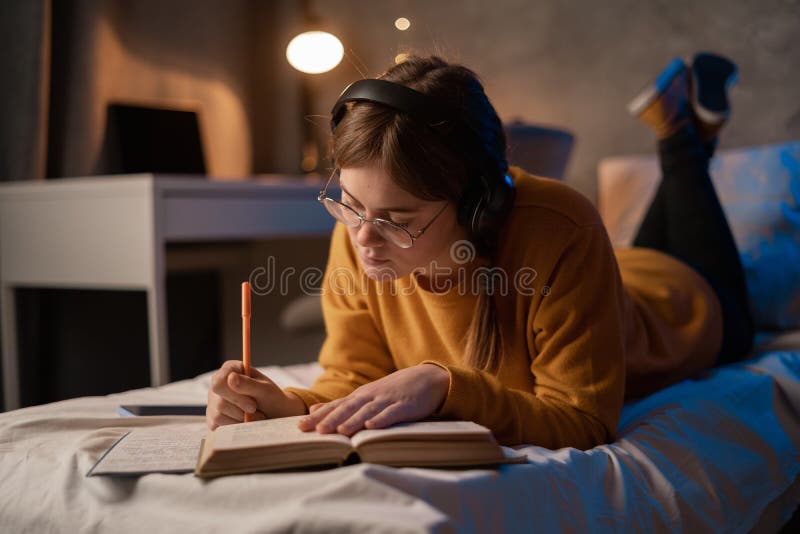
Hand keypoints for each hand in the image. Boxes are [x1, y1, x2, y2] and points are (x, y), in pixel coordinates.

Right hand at [206, 360, 306, 429]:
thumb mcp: (265, 390)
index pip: (219, 381)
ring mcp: (213, 401)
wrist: (274, 416)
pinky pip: (218, 426)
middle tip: (255, 410)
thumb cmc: (271, 398)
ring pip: (219, 415)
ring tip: (254, 416)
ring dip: (241, 419)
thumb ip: (248, 383)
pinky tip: (244, 422)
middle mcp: (218, 384)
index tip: (253, 404)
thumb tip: (231, 378)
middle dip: (242, 409)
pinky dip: (235, 427)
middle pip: (219, 401)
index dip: (235, 395)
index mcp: (230, 369)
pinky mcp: (213, 418)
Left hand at [297, 363, 449, 435]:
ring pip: (367, 411)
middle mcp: (370, 397)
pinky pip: (392, 414)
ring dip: (353, 420)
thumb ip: (341, 404)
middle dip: (330, 419)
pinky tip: (372, 427)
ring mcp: (387, 400)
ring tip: (339, 431)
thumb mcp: (366, 395)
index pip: (335, 406)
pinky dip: (382, 420)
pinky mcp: (405, 406)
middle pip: (347, 409)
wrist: (427, 378)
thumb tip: (314, 409)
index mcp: (359, 396)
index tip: (299, 427)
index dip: (318, 416)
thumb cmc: (393, 390)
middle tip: (314, 430)